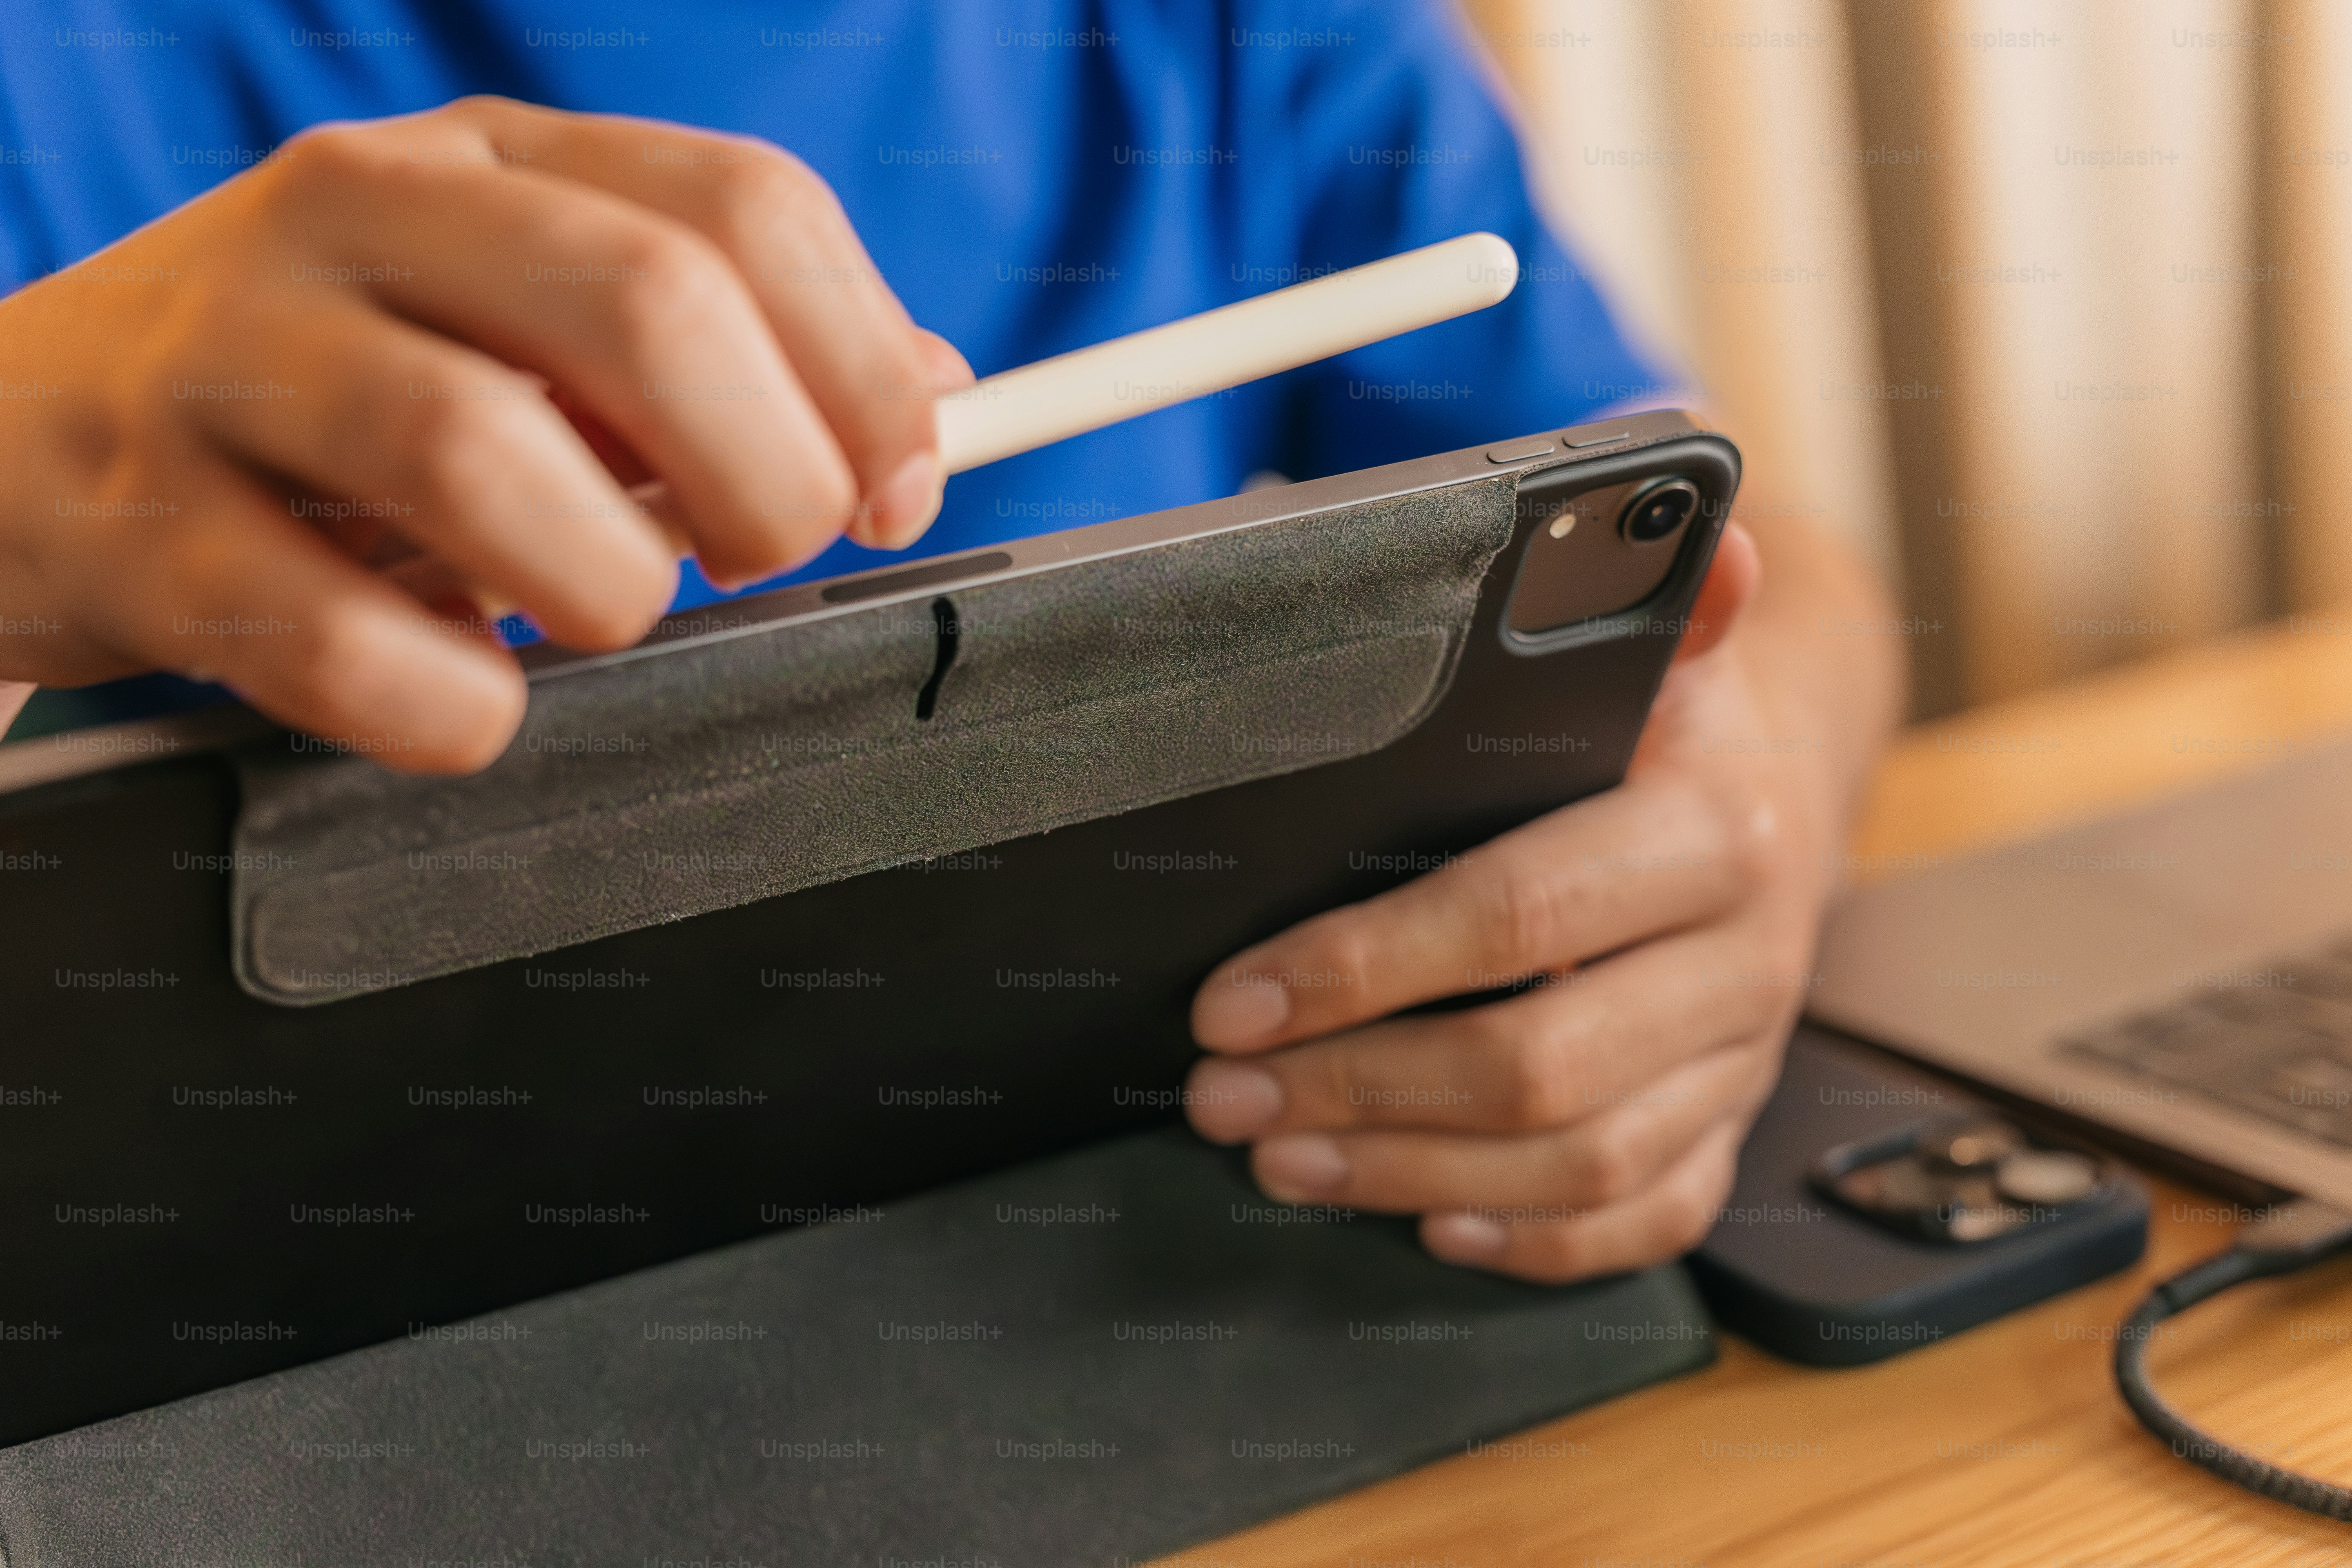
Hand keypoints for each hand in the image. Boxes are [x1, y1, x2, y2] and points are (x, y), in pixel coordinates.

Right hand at [0, 97, 969, 771]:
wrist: (19, 442)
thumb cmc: (325, 401)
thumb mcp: (522, 334)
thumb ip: (725, 355)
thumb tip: (927, 398)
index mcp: (487, 163)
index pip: (743, 210)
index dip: (860, 366)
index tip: (890, 487)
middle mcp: (354, 216)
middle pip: (643, 306)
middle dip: (758, 476)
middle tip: (752, 561)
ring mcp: (227, 357)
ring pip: (482, 455)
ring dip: (599, 584)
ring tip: (589, 616)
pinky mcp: (135, 521)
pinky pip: (335, 635)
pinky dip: (446, 702)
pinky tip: (461, 695)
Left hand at [1183, 523, 1868, 1281]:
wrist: (1789, 776)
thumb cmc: (1663, 720)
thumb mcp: (1645, 650)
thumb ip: (1631, 589)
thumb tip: (1658, 472)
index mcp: (1710, 821)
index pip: (1515, 915)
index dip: (1361, 969)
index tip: (1232, 1000)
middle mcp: (1746, 949)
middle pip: (1540, 1064)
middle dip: (1360, 1090)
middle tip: (1222, 1096)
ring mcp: (1747, 1050)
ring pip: (1582, 1160)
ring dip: (1413, 1175)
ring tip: (1279, 1157)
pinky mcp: (1737, 1119)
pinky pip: (1650, 1216)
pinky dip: (1537, 1241)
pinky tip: (1430, 1225)